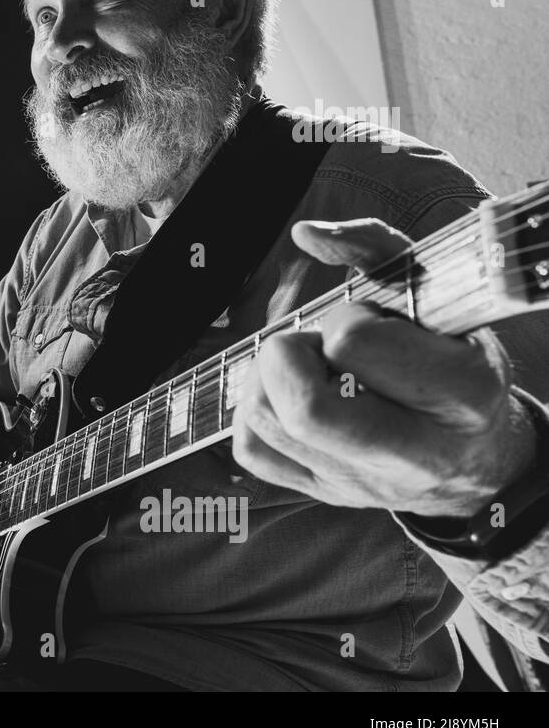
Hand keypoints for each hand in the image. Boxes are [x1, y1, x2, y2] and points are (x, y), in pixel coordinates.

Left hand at [231, 218, 536, 518]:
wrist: (474, 459)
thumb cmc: (453, 360)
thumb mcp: (439, 299)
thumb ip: (375, 249)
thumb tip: (304, 233)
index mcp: (461, 394)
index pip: (356, 345)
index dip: (347, 321)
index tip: (367, 323)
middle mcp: (414, 453)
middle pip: (305, 410)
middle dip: (288, 356)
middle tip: (314, 346)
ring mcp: (364, 483)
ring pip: (267, 424)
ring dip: (268, 378)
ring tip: (306, 368)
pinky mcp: (326, 494)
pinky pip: (252, 451)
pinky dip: (253, 412)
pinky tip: (284, 395)